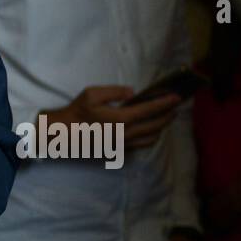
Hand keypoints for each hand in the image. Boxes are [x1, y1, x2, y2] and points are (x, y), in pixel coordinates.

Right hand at [46, 84, 181, 150]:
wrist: (64, 134)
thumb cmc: (77, 111)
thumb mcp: (92, 93)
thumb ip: (114, 91)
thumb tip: (132, 92)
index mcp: (121, 118)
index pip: (149, 109)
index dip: (165, 103)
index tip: (177, 97)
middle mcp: (126, 133)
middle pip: (155, 125)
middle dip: (168, 115)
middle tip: (176, 107)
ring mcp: (123, 144)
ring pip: (151, 137)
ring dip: (161, 127)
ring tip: (166, 117)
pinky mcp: (119, 150)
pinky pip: (142, 144)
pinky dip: (152, 136)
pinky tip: (152, 129)